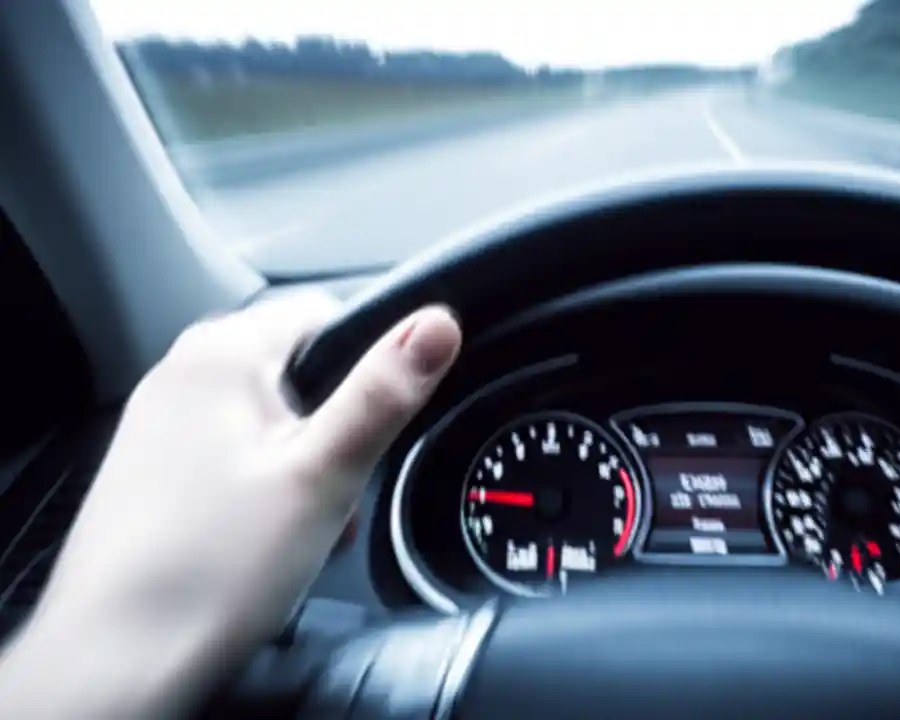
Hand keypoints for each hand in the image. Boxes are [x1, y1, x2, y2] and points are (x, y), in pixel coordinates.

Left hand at [0, 293, 461, 716]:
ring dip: (304, 471)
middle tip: (335, 493)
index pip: (329, 315)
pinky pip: (237, 461)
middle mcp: (180, 376)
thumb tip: (437, 324)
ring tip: (300, 529)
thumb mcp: (324, 474)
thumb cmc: (211, 569)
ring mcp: (161, 426)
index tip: (378, 425)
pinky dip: (266, 493)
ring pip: (272, 425)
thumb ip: (384, 393)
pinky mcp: (155, 474)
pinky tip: (265, 542)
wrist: (121, 660)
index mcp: (221, 353)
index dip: (371, 370)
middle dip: (336, 434)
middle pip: (302, 376)